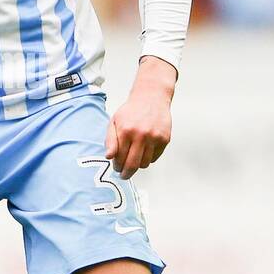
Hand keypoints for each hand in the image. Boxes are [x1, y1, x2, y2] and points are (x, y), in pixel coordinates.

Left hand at [105, 56, 176, 179]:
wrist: (151, 97)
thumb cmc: (131, 111)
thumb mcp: (115, 121)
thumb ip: (110, 140)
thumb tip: (108, 157)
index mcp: (126, 131)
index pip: (120, 158)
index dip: (117, 166)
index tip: (116, 168)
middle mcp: (141, 135)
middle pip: (133, 165)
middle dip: (127, 173)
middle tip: (124, 175)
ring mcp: (154, 138)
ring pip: (145, 163)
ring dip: (138, 165)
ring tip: (134, 159)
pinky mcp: (165, 139)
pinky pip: (155, 158)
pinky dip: (149, 158)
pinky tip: (144, 151)